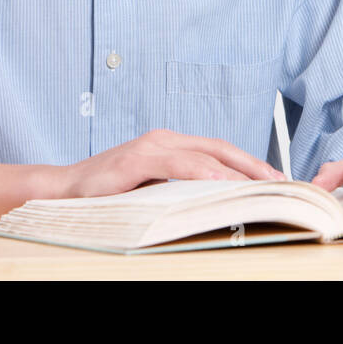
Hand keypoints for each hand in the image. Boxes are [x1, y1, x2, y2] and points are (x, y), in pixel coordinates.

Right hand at [53, 129, 284, 198]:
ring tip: (262, 187)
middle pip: (221, 149)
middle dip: (254, 166)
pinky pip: (178, 165)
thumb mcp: (151, 189)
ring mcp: (150, 147)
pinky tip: (222, 186)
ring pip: (205, 155)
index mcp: (170, 144)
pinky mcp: (135, 160)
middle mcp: (164, 139)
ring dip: (237, 172)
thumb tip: (219, 204)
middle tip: (282, 183)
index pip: (220, 151)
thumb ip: (179, 189)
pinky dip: (204, 174)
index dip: (250, 163)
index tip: (276, 179)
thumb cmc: (107, 194)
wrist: (60, 191)